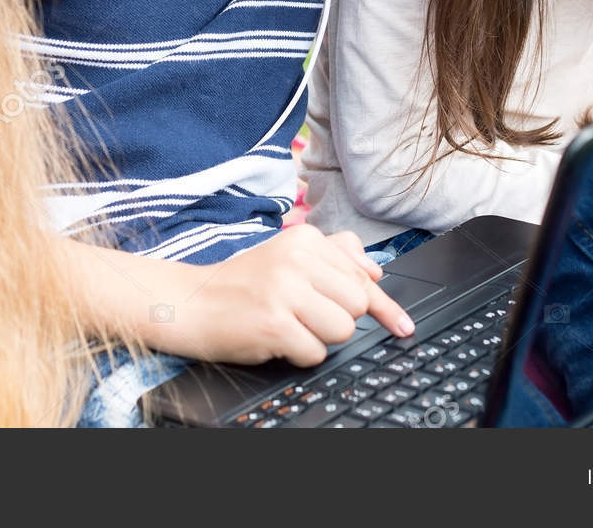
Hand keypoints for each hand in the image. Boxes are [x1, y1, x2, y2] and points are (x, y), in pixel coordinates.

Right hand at [151, 226, 414, 366]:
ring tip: (289, 325)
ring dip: (319, 339)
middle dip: (337, 319)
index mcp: (306, 238)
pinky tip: (276, 339)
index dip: (385, 306)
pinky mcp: (273, 323)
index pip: (363, 276)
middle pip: (358, 306)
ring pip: (342, 330)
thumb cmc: (241, 283)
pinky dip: (299, 355)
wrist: (189, 303)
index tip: (403, 325)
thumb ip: (335, 254)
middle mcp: (297, 258)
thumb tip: (377, 269)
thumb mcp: (287, 255)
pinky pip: (316, 353)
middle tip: (305, 315)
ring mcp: (284, 290)